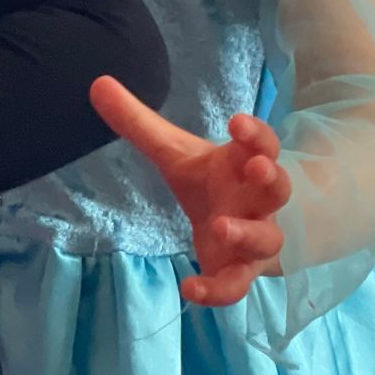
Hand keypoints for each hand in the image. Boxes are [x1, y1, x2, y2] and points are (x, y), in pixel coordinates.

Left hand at [90, 75, 292, 306]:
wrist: (236, 226)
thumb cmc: (210, 182)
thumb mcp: (174, 152)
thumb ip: (139, 123)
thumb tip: (97, 83)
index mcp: (244, 165)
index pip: (261, 143)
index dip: (255, 133)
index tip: (237, 122)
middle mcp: (258, 201)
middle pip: (278, 188)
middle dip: (271, 177)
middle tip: (258, 168)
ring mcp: (256, 237)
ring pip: (267, 238)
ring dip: (248, 233)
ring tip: (221, 227)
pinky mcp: (241, 271)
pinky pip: (238, 285)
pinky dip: (218, 291)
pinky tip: (190, 290)